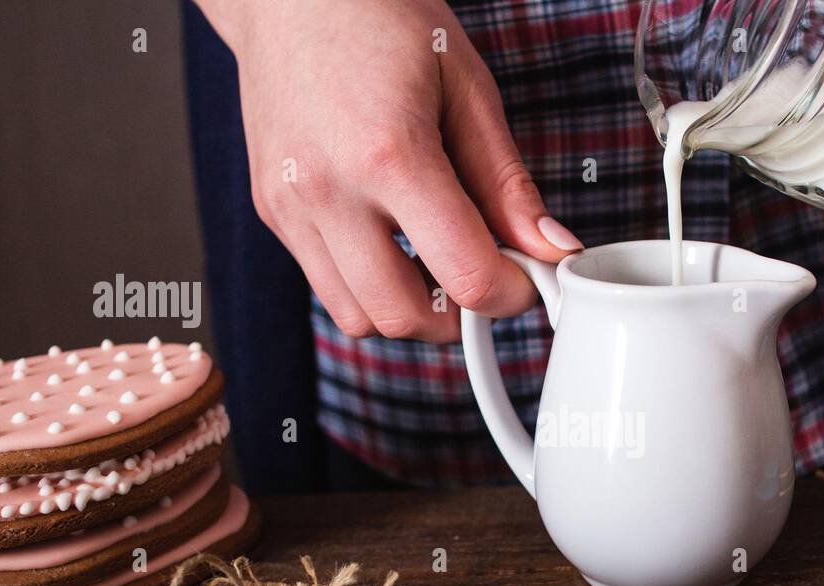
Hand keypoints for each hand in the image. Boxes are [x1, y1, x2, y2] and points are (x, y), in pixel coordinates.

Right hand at [196, 0, 581, 341]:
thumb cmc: (379, 19)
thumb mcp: (466, 87)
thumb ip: (508, 183)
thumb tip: (550, 249)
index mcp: (389, 155)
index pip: (464, 275)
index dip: (511, 293)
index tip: (526, 279)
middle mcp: (328, 191)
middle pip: (404, 317)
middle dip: (459, 315)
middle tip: (483, 277)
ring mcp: (291, 207)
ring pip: (359, 318)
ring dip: (410, 309)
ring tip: (435, 262)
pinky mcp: (273, 213)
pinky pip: (327, 287)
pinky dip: (370, 287)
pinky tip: (392, 242)